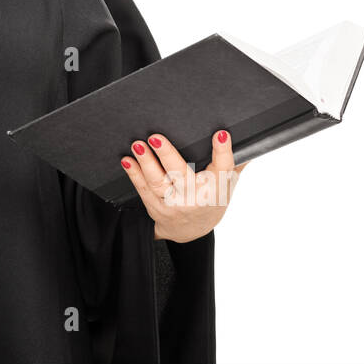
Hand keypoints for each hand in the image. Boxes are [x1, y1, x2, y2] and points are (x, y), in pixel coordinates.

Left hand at [119, 129, 247, 243]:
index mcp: (217, 189)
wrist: (191, 229)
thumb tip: (236, 136)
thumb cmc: (210, 199)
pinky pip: (143, 189)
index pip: (223, 169)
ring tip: (138, 145)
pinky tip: (128, 160)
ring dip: (146, 162)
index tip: (220, 135)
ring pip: (157, 182)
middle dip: (167, 154)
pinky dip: (134, 174)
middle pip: (181, 174)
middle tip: (155, 137)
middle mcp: (194, 197)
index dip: (223, 152)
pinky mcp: (155, 207)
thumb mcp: (227, 184)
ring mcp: (173, 204)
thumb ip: (232, 162)